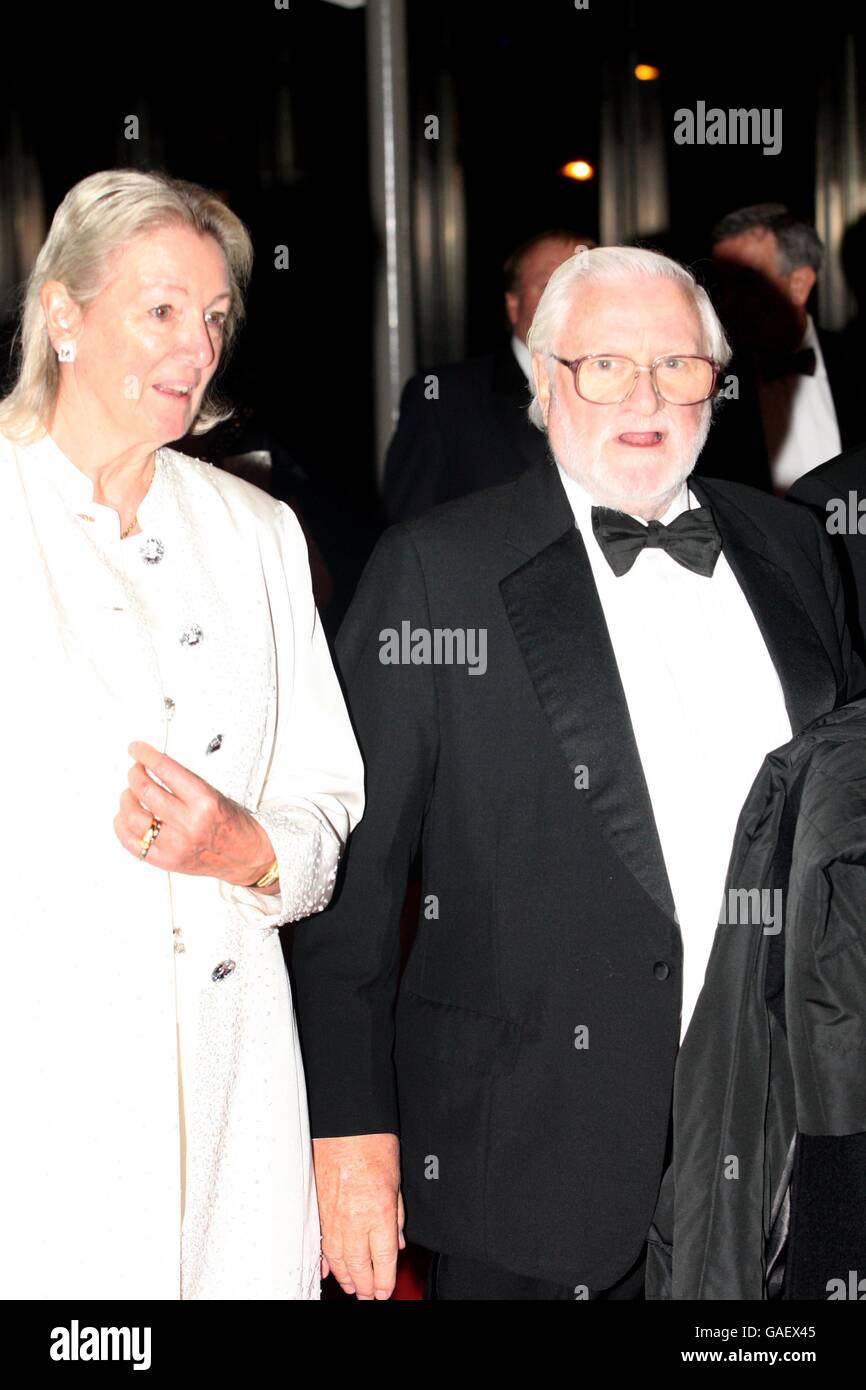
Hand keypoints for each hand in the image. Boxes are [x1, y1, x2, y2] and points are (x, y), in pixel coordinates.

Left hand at [114, 741, 275, 886]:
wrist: (247, 855)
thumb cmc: (235, 825)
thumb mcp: (215, 793)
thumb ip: (185, 783)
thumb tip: (156, 767)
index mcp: (204, 802)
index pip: (165, 770)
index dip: (146, 755)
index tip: (137, 750)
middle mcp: (189, 824)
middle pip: (145, 791)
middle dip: (135, 774)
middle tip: (135, 770)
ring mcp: (175, 844)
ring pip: (133, 817)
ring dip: (126, 800)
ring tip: (130, 794)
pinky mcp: (166, 860)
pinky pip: (132, 843)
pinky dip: (122, 826)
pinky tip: (125, 817)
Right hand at [313, 1133, 405, 1299]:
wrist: (345, 1125)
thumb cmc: (372, 1144)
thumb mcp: (396, 1181)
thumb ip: (397, 1215)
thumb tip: (396, 1239)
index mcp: (379, 1213)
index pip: (383, 1259)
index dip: (384, 1280)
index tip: (385, 1291)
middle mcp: (354, 1220)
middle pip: (358, 1265)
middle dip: (365, 1285)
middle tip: (369, 1296)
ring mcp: (333, 1216)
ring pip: (338, 1258)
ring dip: (346, 1276)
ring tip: (353, 1287)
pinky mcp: (318, 1208)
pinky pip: (321, 1241)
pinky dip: (325, 1259)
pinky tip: (328, 1269)